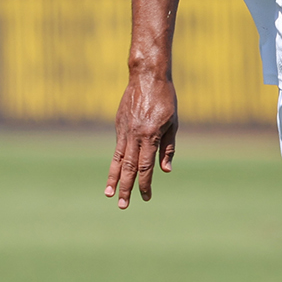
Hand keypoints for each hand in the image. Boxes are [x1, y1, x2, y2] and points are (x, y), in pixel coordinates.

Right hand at [105, 69, 177, 208]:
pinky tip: (113, 174)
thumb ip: (168, 147)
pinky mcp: (119, 125)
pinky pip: (117, 148)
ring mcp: (125, 130)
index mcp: (151, 135)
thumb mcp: (173, 123)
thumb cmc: (165, 99)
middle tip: (123, 205)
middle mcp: (135, 135)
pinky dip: (114, 162)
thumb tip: (165, 171)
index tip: (145, 197)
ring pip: (118, 160)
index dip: (145, 184)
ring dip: (114, 179)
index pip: (146, 167)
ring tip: (109, 195)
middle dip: (126, 188)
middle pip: (129, 167)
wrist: (147, 76)